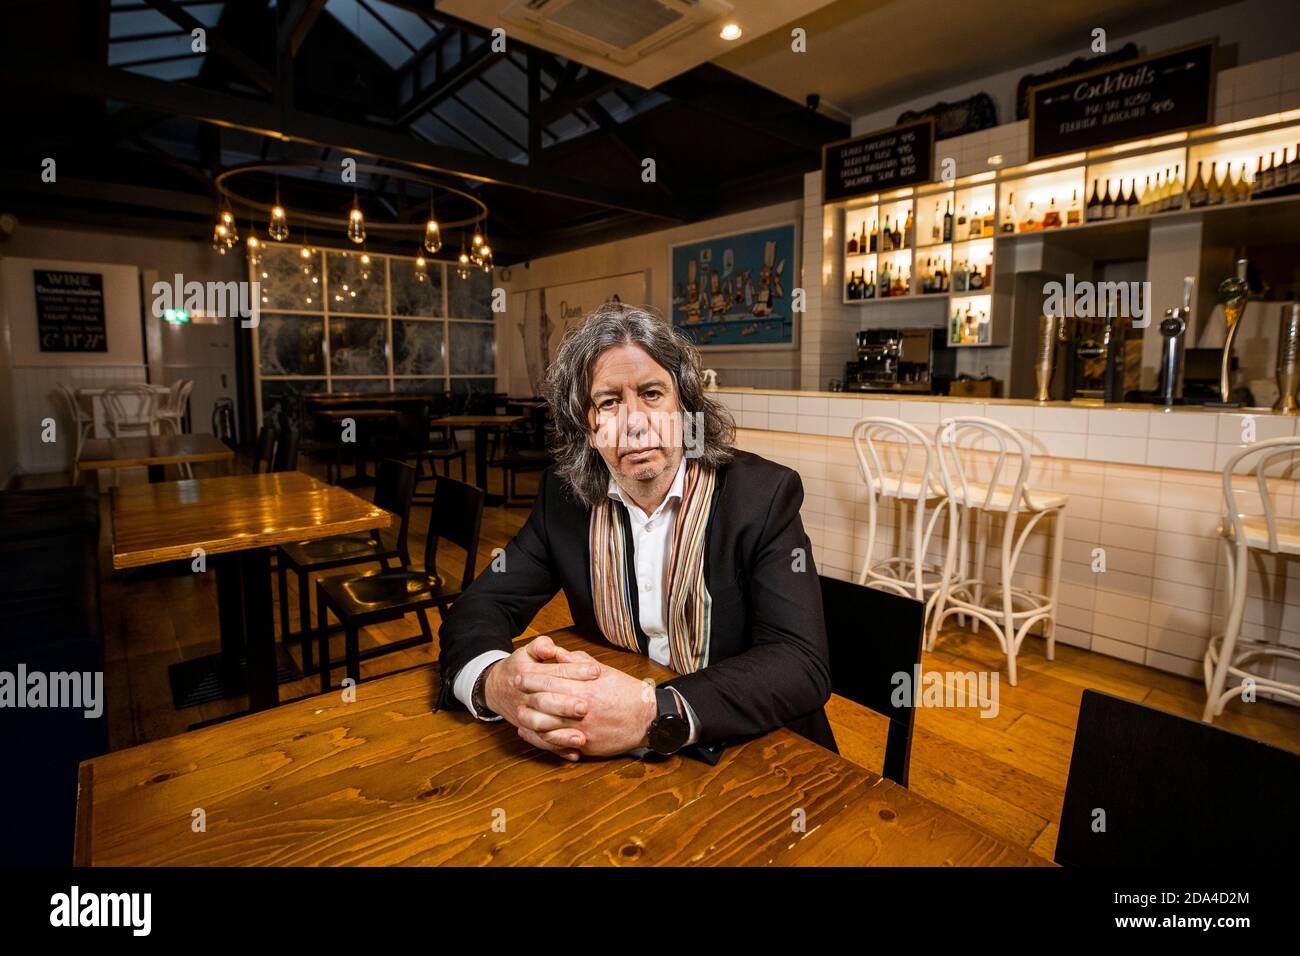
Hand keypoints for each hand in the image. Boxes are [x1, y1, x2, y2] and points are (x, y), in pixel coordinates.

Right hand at [483, 635, 600, 760]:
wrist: (496, 689)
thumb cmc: (519, 667)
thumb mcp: (527, 652)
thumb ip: (540, 646)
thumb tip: (551, 648)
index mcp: (526, 675)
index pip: (553, 673)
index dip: (575, 671)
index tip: (596, 671)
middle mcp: (524, 698)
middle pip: (545, 702)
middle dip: (565, 705)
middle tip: (587, 706)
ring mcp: (525, 717)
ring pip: (541, 728)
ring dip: (562, 735)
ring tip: (583, 737)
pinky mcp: (529, 731)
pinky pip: (542, 743)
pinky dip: (559, 749)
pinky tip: (576, 753)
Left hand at [515, 653, 657, 757]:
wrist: (646, 720)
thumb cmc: (627, 693)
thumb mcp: (606, 672)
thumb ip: (579, 663)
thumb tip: (558, 654)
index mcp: (585, 688)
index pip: (551, 681)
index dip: (532, 679)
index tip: (520, 676)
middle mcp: (581, 709)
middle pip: (544, 703)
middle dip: (527, 696)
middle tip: (514, 691)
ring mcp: (581, 729)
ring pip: (546, 725)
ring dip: (529, 719)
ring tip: (518, 713)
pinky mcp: (584, 745)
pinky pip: (556, 744)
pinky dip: (539, 738)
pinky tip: (530, 732)